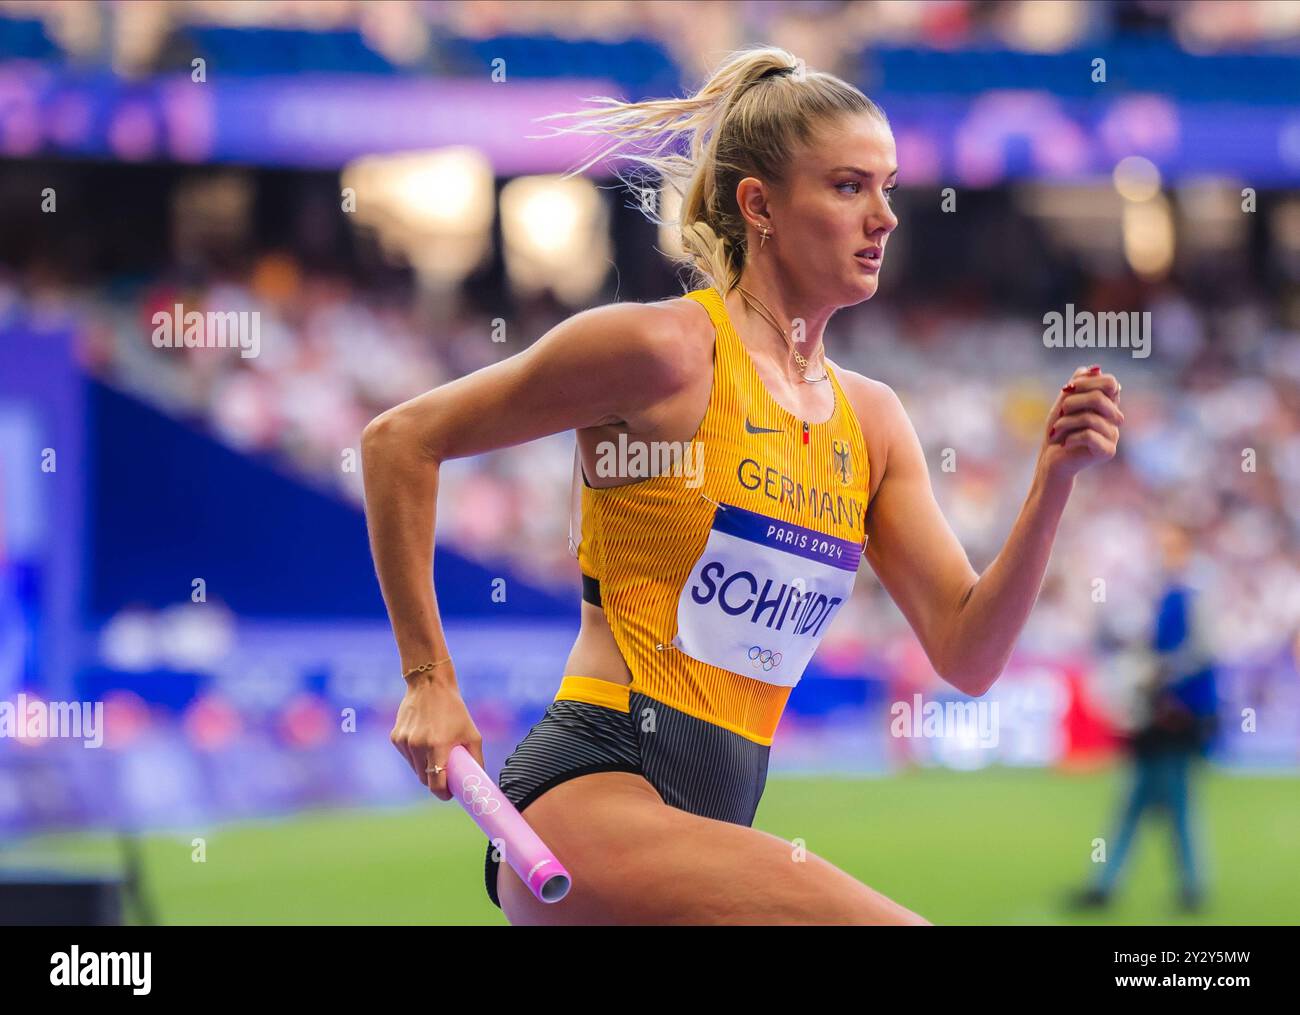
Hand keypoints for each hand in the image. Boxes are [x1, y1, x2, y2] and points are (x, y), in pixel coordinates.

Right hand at [389, 665, 484, 800]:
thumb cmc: (454, 710)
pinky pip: (407, 757)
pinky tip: (424, 740)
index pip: (435, 784)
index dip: (443, 794)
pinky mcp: (395, 737)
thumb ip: (475, 759)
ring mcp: (404, 742)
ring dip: (425, 768)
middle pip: (424, 779)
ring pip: (414, 769)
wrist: (430, 684)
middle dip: (435, 781)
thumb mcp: (472, 733)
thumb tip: (478, 779)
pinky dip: (416, 756)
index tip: (449, 794)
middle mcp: (417, 746)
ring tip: (436, 751)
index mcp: (437, 746)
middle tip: (446, 774)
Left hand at [1038, 364, 1123, 481]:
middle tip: (1060, 412)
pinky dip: (1071, 437)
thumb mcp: (1063, 403)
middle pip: (1100, 398)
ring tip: (1057, 430)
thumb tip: (1093, 368)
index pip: (1110, 383)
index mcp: (1107, 404)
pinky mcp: (1108, 451)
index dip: (1089, 382)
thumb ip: (1077, 385)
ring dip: (1066, 422)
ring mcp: (1113, 435)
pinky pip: (1090, 435)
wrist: (1051, 460)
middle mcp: (1114, 418)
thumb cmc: (1058, 431)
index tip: (1067, 389)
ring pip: (1091, 418)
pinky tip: (1065, 443)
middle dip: (1073, 402)